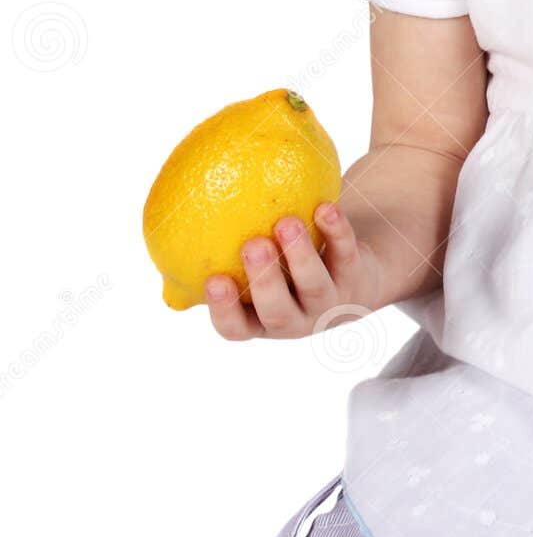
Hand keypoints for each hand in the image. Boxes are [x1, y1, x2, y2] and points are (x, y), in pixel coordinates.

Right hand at [204, 204, 384, 340]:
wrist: (356, 273)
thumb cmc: (287, 269)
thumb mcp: (257, 274)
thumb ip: (223, 260)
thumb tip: (171, 228)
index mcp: (262, 321)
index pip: (237, 328)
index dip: (224, 310)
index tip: (212, 281)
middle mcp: (296, 319)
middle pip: (278, 311)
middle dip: (264, 281)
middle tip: (251, 245)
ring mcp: (329, 301)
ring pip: (315, 285)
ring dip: (300, 255)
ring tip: (286, 222)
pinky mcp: (357, 276)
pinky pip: (346, 253)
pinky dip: (337, 231)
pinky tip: (325, 207)